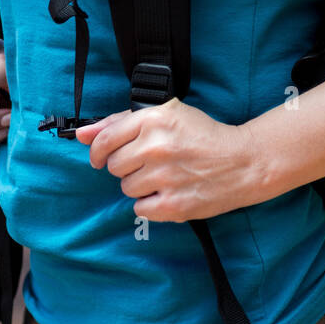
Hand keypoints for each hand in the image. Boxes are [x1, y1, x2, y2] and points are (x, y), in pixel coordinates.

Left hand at [74, 97, 265, 221]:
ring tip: (164, 176)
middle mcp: (156, 146)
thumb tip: (80, 134)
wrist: (244, 161)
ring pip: (126, 188)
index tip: (100, 157)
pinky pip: (140, 209)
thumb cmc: (204, 136)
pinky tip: (168, 192)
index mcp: (154, 119)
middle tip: (150, 163)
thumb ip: (119, 122)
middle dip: (126, 166)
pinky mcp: (173, 204)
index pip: (104, 139)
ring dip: (140, 185)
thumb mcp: (167, 114)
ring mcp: (165, 177)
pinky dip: (151, 204)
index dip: (97, 150)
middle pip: (113, 166)